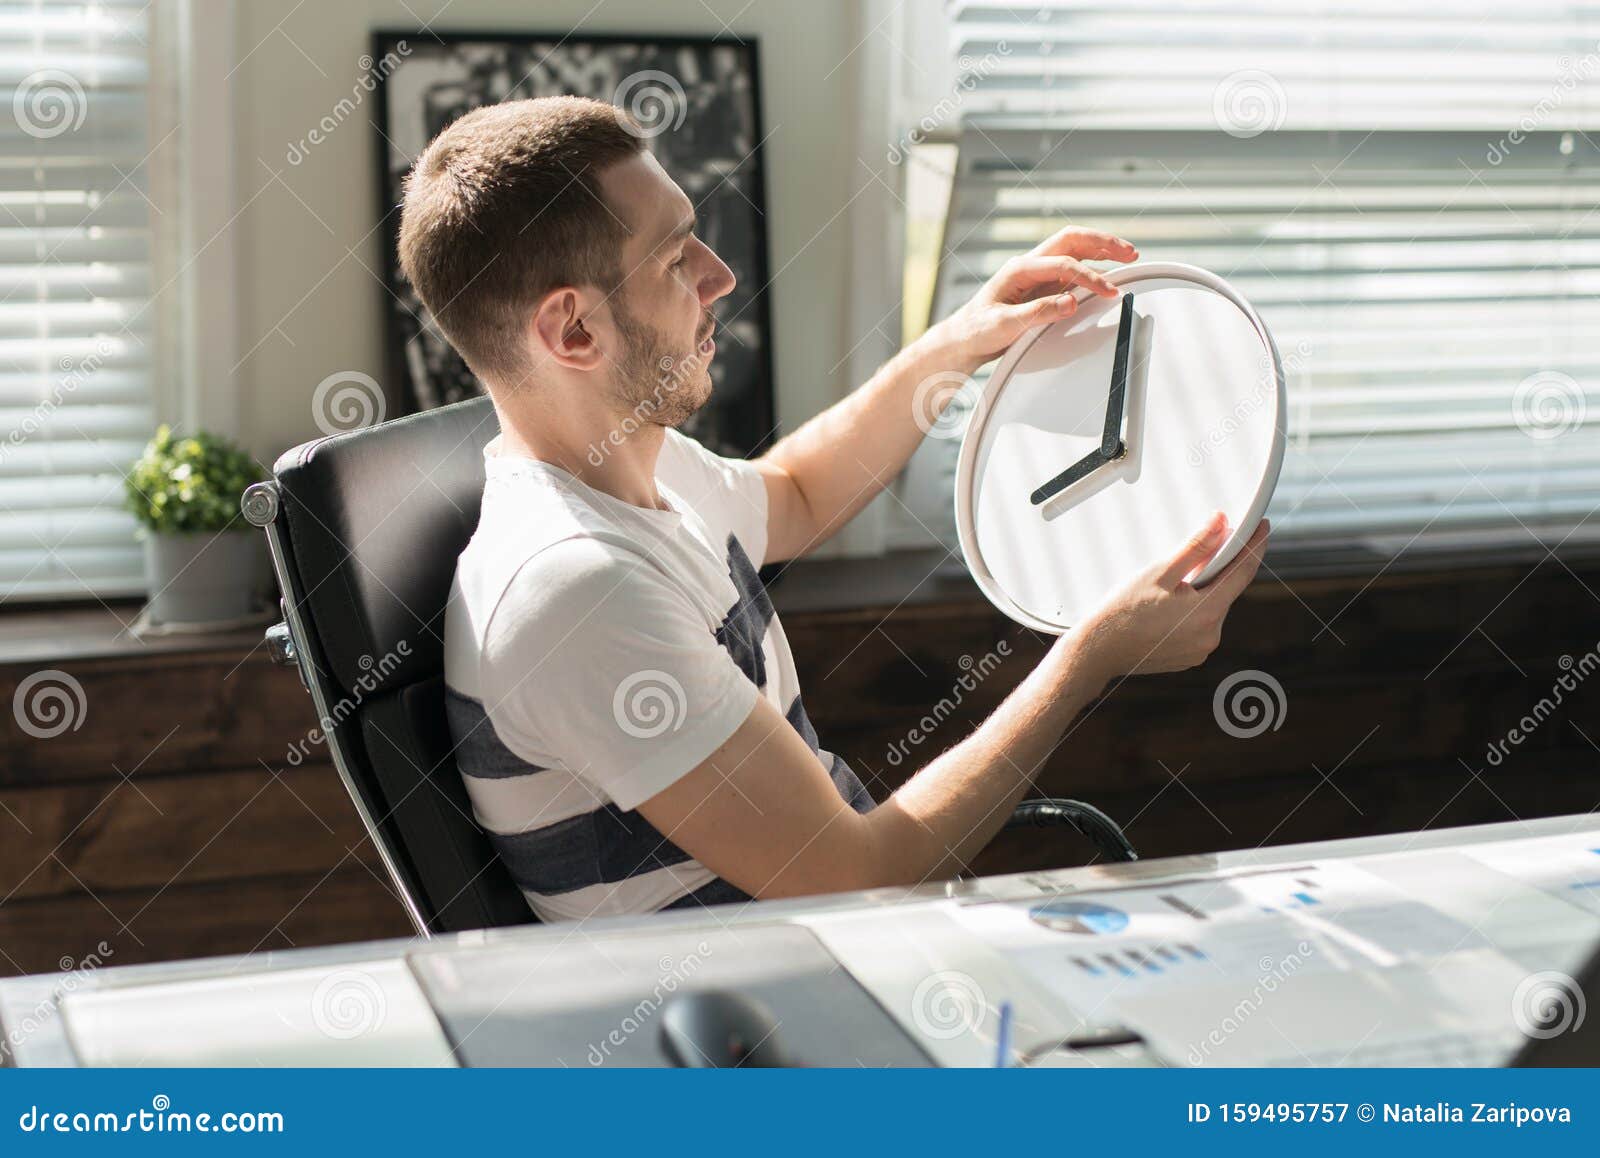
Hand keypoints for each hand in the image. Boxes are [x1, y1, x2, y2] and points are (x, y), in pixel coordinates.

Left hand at [925, 228, 1137, 374]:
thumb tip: (1069, 303)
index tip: (1108, 291)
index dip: (1089, 277)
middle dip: (1103, 243)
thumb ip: (1037, 313)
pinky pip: (1071, 267)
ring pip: (1074, 249)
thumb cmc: (977, 330)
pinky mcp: (1042, 285)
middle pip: (1071, 240)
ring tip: (1129, 255)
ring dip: (1101, 249)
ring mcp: (1037, 274)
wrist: (964, 338)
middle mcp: (1029, 265)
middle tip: (1129, 252)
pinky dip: (1093, 263)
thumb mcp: (1004, 325)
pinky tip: (1108, 269)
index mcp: (1019, 269)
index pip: (1063, 264)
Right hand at [1072, 512, 1269, 680]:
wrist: (1097, 651)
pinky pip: (1200, 627)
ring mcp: (1200, 650)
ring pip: (1213, 609)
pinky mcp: (1189, 658)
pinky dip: (1192, 612)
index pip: (1243, 571)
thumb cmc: (1122, 611)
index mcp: (1207, 612)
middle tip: (1201, 551)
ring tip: (1172, 585)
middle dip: (1218, 569)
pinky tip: (1167, 607)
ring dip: (1203, 592)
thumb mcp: (1160, 572)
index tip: (1262, 527)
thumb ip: (1196, 548)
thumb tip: (1221, 523)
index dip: (1255, 545)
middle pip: (1226, 590)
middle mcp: (1210, 636)